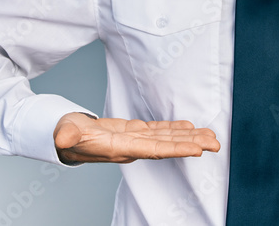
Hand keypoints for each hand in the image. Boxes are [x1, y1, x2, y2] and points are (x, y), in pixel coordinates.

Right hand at [53, 113, 220, 164]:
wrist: (64, 137)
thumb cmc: (65, 135)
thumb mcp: (65, 132)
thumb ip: (68, 134)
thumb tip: (62, 137)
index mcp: (120, 148)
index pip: (153, 150)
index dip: (176, 149)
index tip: (197, 150)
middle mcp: (132, 146)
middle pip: (167, 146)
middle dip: (192, 144)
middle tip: (216, 144)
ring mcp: (135, 139)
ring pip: (167, 138)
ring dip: (190, 137)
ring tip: (211, 136)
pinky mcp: (134, 131)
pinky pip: (160, 130)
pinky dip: (176, 128)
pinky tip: (190, 127)